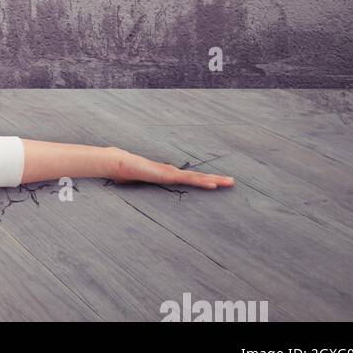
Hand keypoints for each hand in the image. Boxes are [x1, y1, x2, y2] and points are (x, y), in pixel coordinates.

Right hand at [108, 147, 234, 189]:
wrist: (119, 163)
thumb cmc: (126, 173)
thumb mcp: (137, 183)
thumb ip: (139, 185)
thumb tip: (132, 188)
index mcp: (168, 175)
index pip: (190, 178)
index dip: (204, 180)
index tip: (218, 183)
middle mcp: (173, 173)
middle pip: (199, 177)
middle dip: (217, 179)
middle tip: (233, 182)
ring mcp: (172, 173)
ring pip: (198, 178)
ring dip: (215, 180)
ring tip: (230, 182)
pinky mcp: (169, 175)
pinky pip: (189, 180)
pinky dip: (202, 182)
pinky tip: (213, 185)